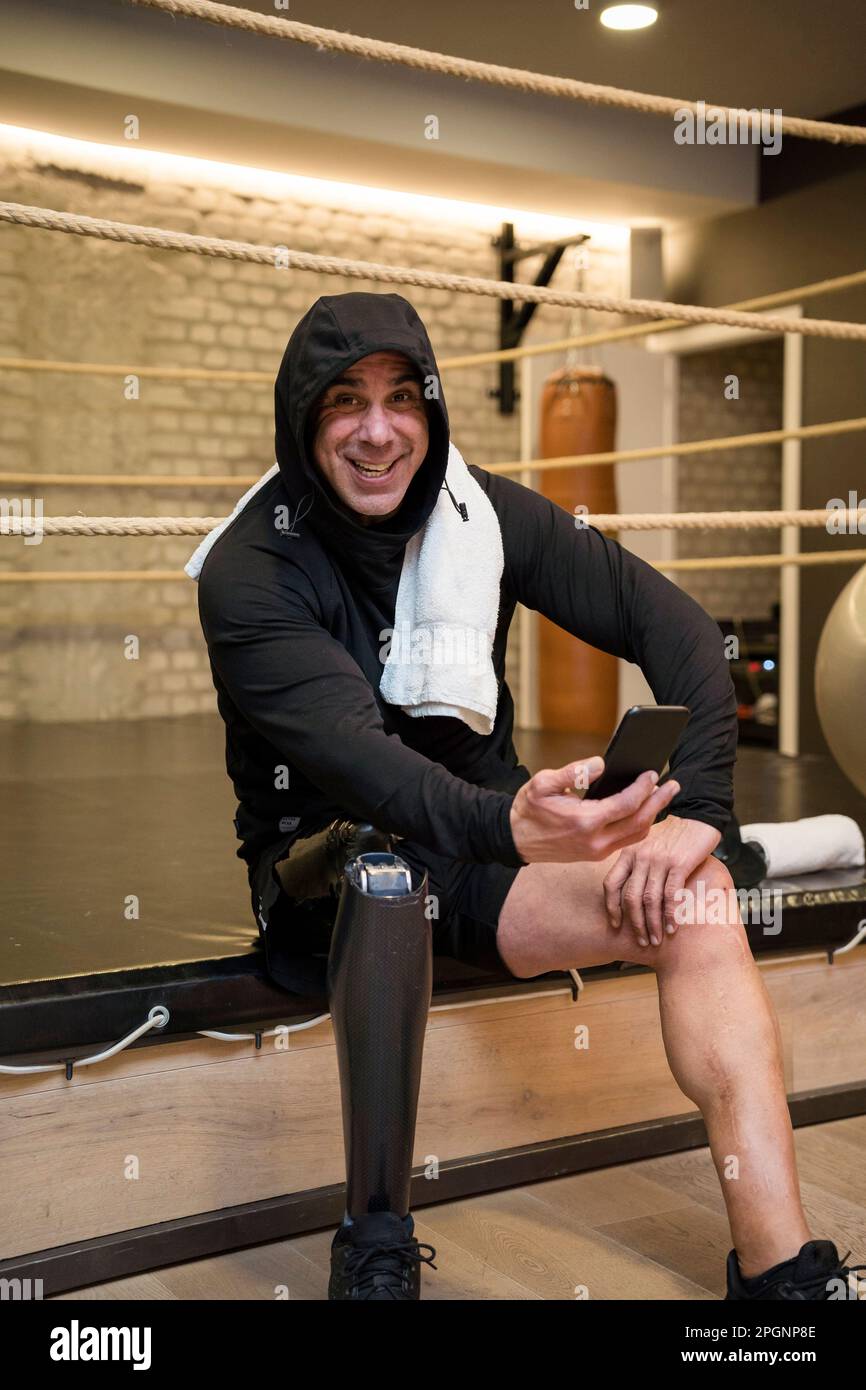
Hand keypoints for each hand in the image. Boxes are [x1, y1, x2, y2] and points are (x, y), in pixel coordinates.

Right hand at [509, 757, 680, 864]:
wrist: (515, 839)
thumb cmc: (528, 809)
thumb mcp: (542, 783)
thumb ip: (573, 771)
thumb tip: (602, 763)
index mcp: (584, 821)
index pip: (626, 804)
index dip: (643, 787)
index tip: (652, 772)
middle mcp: (596, 841)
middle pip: (640, 822)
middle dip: (660, 802)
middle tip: (674, 785)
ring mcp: (598, 851)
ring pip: (637, 835)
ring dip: (653, 815)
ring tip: (663, 796)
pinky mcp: (596, 855)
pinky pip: (627, 840)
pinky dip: (640, 824)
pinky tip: (644, 810)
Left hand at [602, 814, 722, 947]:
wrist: (698, 815)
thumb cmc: (673, 834)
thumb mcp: (647, 846)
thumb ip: (638, 866)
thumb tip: (633, 896)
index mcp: (628, 853)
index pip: (611, 883)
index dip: (611, 907)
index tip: (616, 925)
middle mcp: (640, 857)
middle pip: (630, 897)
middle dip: (635, 923)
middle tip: (642, 940)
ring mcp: (659, 860)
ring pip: (649, 900)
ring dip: (652, 924)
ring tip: (656, 939)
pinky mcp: (679, 864)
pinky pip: (670, 895)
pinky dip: (671, 915)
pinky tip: (673, 928)